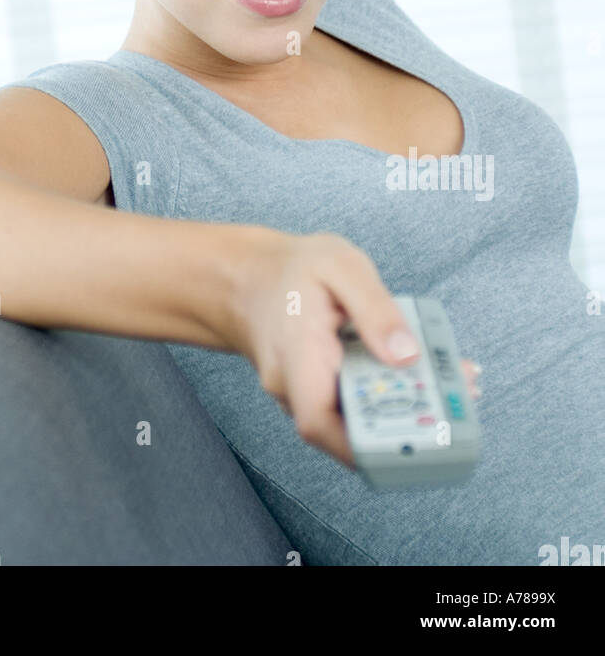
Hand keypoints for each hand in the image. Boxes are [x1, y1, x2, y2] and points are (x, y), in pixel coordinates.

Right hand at [226, 228, 480, 470]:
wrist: (249, 278)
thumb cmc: (290, 270)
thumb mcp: (338, 264)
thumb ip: (374, 307)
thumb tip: (406, 356)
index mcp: (295, 354)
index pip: (319, 421)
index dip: (368, 442)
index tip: (418, 432)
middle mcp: (294, 388)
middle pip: (350, 428)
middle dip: (410, 418)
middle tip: (458, 391)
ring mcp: (305, 397)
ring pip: (356, 421)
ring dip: (405, 409)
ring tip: (452, 377)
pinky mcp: (320, 395)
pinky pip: (355, 407)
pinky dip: (390, 396)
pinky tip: (424, 375)